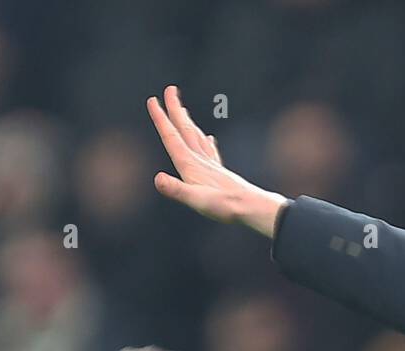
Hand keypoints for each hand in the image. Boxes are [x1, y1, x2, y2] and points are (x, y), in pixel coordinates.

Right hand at [146, 85, 285, 236]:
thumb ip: (176, 190)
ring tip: (183, 110)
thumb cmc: (224, 206)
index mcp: (189, 164)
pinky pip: (211, 152)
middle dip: (175, 109)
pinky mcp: (220, 173)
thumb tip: (158, 179)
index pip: (171, 137)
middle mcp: (200, 160)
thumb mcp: (196, 200)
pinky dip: (207, 142)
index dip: (160, 119)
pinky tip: (209, 139)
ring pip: (196, 137)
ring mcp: (211, 165)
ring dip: (188, 122)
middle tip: (169, 90)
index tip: (153, 100)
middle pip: (184, 130)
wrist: (252, 208)